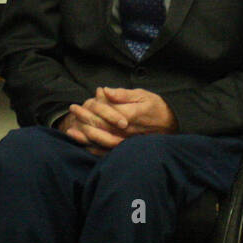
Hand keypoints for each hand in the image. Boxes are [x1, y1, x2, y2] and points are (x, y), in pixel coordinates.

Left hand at [60, 87, 176, 149]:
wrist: (171, 124)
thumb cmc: (155, 107)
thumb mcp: (142, 95)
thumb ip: (123, 94)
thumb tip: (104, 91)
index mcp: (131, 115)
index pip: (106, 113)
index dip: (90, 109)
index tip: (78, 104)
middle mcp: (128, 131)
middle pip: (101, 127)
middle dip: (84, 119)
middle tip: (72, 110)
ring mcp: (127, 141)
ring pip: (102, 142)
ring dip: (85, 136)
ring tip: (71, 131)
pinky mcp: (126, 148)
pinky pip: (108, 152)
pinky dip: (94, 149)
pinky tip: (83, 145)